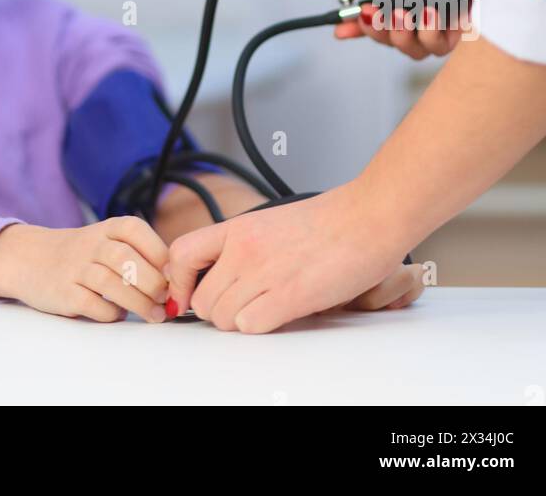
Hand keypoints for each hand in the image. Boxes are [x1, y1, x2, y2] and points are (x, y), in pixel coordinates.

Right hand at [0, 217, 169, 322]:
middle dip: (152, 282)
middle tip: (166, 300)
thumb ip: (138, 255)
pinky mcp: (63, 293)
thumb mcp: (107, 242)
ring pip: (111, 282)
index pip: (136, 230)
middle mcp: (90, 244)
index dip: (159, 253)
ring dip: (138, 302)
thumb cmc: (82, 255)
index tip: (174, 275)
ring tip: (154, 315)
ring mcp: (75, 268)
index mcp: (107, 228)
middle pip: (126, 259)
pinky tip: (117, 314)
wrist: (29, 259)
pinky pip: (91, 304)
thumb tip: (175, 280)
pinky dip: (109, 313)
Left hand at [164, 181, 408, 332]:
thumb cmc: (329, 223)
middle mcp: (244, 248)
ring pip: (222, 318)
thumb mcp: (270, 224)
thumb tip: (222, 277)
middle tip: (243, 305)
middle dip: (218, 311)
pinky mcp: (289, 294)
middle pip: (202, 301)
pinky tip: (281, 312)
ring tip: (267, 307)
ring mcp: (264, 271)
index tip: (188, 296)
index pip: (180, 254)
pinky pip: (250, 326)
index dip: (178, 283)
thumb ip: (243, 246)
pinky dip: (262, 326)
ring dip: (241, 321)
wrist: (366, 218)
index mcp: (238, 228)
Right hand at [335, 0, 502, 59]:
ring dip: (402, 34)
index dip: (359, 24)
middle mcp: (424, 5)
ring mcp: (446, 20)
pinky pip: (439, 48)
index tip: (341, 29)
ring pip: (412, 48)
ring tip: (410, 13)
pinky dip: (430, 34)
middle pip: (390, 36)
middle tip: (377, 15)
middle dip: (377, 30)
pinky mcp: (467, 33)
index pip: (379, 10)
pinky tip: (434, 13)